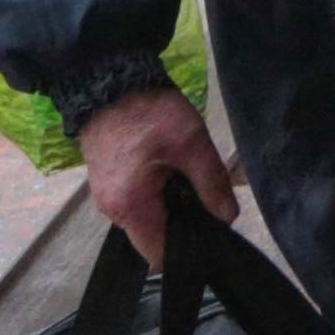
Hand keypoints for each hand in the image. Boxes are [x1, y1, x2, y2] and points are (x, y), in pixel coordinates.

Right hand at [78, 86, 235, 265]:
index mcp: (131, 207)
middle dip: (182, 224)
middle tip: (207, 199)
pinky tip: (171, 174)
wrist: (107, 80)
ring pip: (146, 219)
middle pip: (154, 237)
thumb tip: (227, 217)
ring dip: (170, 207)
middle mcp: (113, 210)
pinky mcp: (108, 182)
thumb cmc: (149, 112)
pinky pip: (136, 203)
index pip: (160, 254)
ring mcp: (106, 197)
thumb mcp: (191, 143)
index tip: (211, 229)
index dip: (189, 247)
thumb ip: (212, 183)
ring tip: (191, 182)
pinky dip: (156, 196)